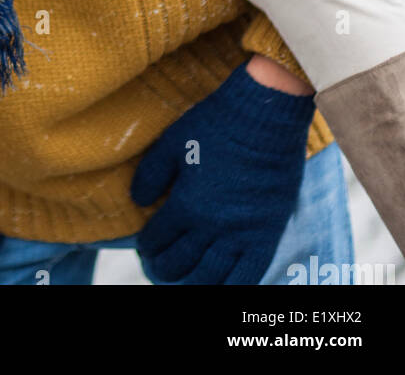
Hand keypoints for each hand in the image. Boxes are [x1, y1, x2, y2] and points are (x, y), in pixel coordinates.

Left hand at [130, 63, 315, 284]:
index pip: (157, 240)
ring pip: (210, 278)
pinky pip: (249, 277)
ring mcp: (242, 235)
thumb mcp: (173, 142)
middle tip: (156, 266)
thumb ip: (151, 174)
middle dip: (161, 269)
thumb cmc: (216, 124)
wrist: (265, 116)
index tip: (144, 245)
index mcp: (186, 204)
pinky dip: (230, 287)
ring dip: (190, 283)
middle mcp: (212, 227)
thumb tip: (137, 201)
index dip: (146, 246)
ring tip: (181, 280)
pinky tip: (218, 284)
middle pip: (180, 265)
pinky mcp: (267, 235)